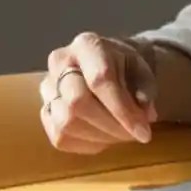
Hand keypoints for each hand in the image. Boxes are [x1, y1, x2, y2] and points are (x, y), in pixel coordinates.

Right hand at [40, 31, 159, 153]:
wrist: (104, 66)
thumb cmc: (125, 67)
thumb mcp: (142, 70)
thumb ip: (146, 90)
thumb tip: (146, 115)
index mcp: (87, 45)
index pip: (100, 79)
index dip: (123, 110)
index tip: (144, 133)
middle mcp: (60, 62)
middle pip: (78, 102)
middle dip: (111, 126)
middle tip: (133, 135)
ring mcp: (47, 88)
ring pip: (67, 123)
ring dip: (100, 137)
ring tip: (121, 135)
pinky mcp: (44, 112)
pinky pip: (61, 138)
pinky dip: (87, 144)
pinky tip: (105, 137)